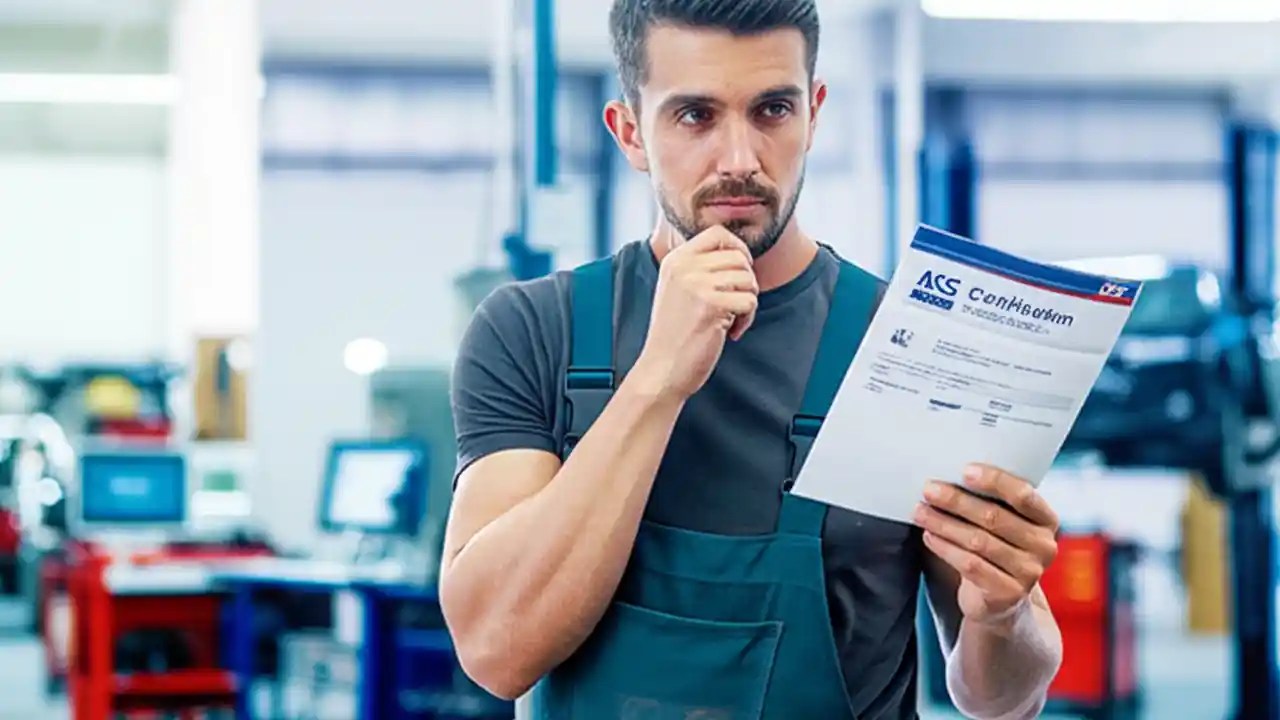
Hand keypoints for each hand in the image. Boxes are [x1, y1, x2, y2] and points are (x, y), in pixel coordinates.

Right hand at [633, 226, 757, 399]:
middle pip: (739, 257)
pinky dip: (747, 319)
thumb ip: (700, 268)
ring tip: (730, 321)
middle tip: (734, 305)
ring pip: (748, 278)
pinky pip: (750, 300)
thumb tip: (740, 252)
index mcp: (675, 260)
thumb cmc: (675, 335)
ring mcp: (697, 284)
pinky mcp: (712, 305)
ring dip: (747, 302)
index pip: (718, 233)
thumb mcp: (679, 289)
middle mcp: (684, 267)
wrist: (662, 369)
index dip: (738, 248)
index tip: (739, 271)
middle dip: (746, 282)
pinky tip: (730, 333)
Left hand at [914, 464, 1058, 625]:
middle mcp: (1044, 546)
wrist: (998, 597)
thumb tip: (948, 476)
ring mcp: (1029, 573)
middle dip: (957, 501)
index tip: (964, 470)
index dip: (995, 481)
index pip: (1023, 495)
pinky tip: (928, 536)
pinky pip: (971, 565)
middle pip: (994, 517)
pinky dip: (945, 548)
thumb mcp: (1001, 522)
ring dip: (944, 524)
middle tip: (928, 490)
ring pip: (979, 542)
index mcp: (1046, 519)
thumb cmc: (995, 545)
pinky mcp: (1008, 594)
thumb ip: (989, 500)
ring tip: (919, 512)